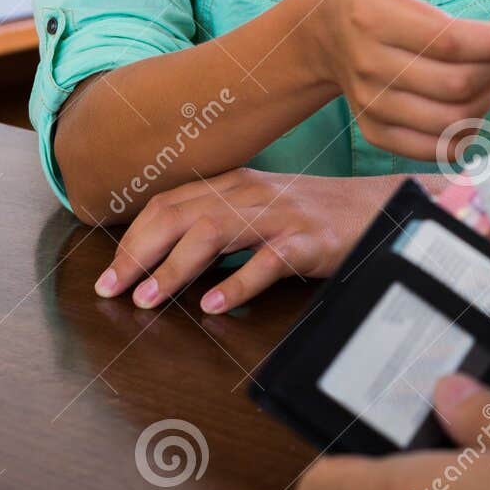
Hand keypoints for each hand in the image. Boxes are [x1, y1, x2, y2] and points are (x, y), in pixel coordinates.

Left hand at [93, 169, 432, 312]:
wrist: (380, 207)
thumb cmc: (318, 215)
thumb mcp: (263, 210)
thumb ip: (221, 223)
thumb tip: (168, 257)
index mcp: (235, 184)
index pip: (168, 204)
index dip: (132, 239)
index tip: (109, 275)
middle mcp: (252, 194)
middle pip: (179, 215)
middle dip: (138, 254)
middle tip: (113, 290)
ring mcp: (280, 216)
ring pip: (213, 233)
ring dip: (174, 268)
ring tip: (150, 299)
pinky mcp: (308, 242)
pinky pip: (266, 262)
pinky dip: (236, 284)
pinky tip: (214, 305)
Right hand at [301, 0, 489, 161]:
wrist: (319, 32)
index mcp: (375, 16)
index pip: (452, 41)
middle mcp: (370, 65)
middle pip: (458, 84)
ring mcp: (371, 103)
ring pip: (452, 119)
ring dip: (489, 96)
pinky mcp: (376, 130)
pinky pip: (435, 149)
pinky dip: (467, 133)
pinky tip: (477, 101)